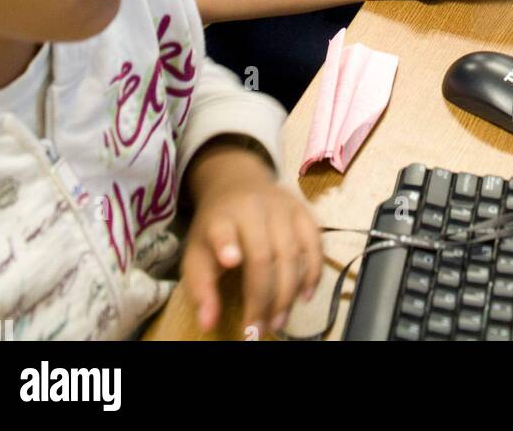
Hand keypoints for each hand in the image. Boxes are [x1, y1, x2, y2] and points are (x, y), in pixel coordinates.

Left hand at [182, 144, 322, 336]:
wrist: (237, 182)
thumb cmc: (216, 226)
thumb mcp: (197, 252)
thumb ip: (201, 288)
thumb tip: (209, 323)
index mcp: (221, 217)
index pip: (222, 229)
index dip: (226, 244)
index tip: (230, 260)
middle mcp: (253, 208)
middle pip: (263, 256)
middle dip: (263, 298)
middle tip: (259, 331)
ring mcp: (282, 207)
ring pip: (292, 254)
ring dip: (288, 294)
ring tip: (278, 322)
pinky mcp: (303, 210)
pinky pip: (315, 244)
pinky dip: (314, 272)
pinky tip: (305, 296)